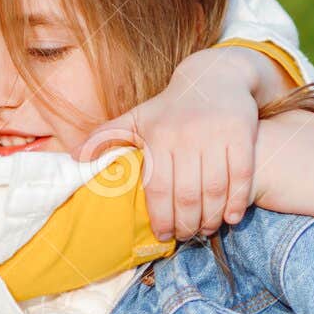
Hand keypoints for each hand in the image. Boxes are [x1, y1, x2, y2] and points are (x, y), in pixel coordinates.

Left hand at [98, 46, 260, 240]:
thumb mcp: (137, 118)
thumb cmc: (170, 108)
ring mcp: (215, 135)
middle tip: (186, 236)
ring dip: (211, 217)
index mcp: (158, 137)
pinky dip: (237, 201)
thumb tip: (73, 157)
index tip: (163, 236)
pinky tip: (232, 217)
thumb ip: (106, 138)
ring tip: (206, 228)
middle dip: (186, 223)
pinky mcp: (241, 134)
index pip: (158, 189)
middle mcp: (185, 136)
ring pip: (214, 189)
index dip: (161, 218)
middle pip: (187, 195)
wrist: (214, 77)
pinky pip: (241, 176)